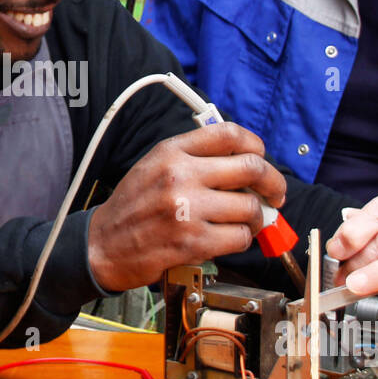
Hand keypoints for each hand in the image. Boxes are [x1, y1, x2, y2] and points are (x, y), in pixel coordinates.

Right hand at [87, 122, 285, 292]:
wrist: (102, 244)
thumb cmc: (132, 207)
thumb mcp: (154, 166)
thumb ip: (194, 158)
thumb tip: (244, 164)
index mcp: (172, 151)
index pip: (229, 134)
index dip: (255, 145)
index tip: (261, 159)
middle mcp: (180, 175)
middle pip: (251, 168)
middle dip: (273, 184)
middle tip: (275, 195)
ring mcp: (187, 209)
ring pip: (249, 207)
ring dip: (257, 218)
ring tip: (248, 222)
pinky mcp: (192, 241)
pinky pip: (239, 237)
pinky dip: (242, 240)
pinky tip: (229, 239)